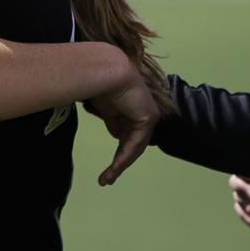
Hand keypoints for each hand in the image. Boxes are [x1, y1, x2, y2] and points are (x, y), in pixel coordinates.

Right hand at [88, 70, 159, 185]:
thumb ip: (113, 121)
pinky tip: (115, 167)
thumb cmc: (101, 83)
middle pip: (133, 144)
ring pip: (134, 147)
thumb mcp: (106, 108)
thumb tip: (117, 135)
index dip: (118, 153)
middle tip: (107, 178)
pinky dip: (124, 157)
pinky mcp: (148, 118)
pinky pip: (135, 144)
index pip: (127, 135)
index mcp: (132, 109)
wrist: (108, 72)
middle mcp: (142, 113)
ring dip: (120, 164)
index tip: (109, 168)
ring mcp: (147, 115)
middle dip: (120, 162)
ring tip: (107, 178)